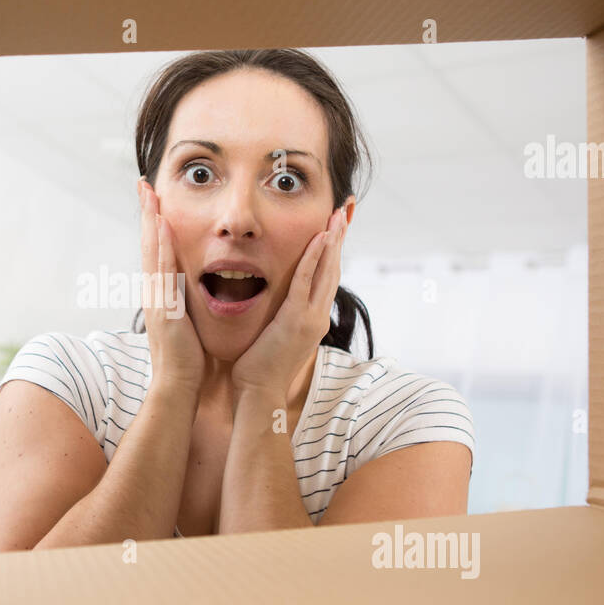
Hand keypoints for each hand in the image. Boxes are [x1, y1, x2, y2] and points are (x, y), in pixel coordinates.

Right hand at [138, 178, 203, 392]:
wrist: (178, 384)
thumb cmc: (187, 358)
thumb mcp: (186, 322)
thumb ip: (185, 303)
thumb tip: (190, 290)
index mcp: (160, 293)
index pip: (155, 251)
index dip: (152, 224)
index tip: (153, 200)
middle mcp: (153, 290)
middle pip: (147, 243)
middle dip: (145, 212)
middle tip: (143, 183)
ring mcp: (155, 296)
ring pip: (150, 250)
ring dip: (149, 219)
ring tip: (149, 193)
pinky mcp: (163, 304)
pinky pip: (162, 268)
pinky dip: (160, 245)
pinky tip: (160, 224)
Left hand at [231, 207, 346, 401]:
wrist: (259, 395)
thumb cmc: (259, 369)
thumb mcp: (275, 337)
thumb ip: (280, 317)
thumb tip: (275, 304)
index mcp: (312, 318)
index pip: (326, 276)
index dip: (332, 249)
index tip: (336, 224)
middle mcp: (318, 316)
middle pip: (333, 268)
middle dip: (339, 237)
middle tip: (344, 209)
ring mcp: (311, 318)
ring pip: (326, 271)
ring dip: (332, 241)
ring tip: (337, 215)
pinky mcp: (297, 320)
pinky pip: (307, 282)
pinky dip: (315, 259)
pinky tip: (320, 238)